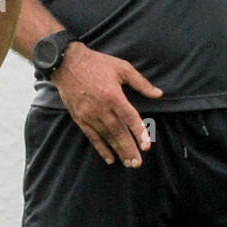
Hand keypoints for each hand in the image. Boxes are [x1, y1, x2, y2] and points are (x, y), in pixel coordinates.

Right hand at [52, 43, 162, 167]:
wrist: (67, 63)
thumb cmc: (97, 63)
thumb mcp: (122, 67)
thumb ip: (141, 82)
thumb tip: (159, 94)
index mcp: (113, 95)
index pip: (129, 118)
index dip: (139, 132)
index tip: (147, 146)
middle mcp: (100, 107)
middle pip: (118, 132)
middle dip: (129, 148)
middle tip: (137, 163)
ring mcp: (88, 114)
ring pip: (106, 137)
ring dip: (118, 151)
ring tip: (128, 163)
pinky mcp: (79, 117)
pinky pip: (92, 136)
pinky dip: (101, 148)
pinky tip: (109, 158)